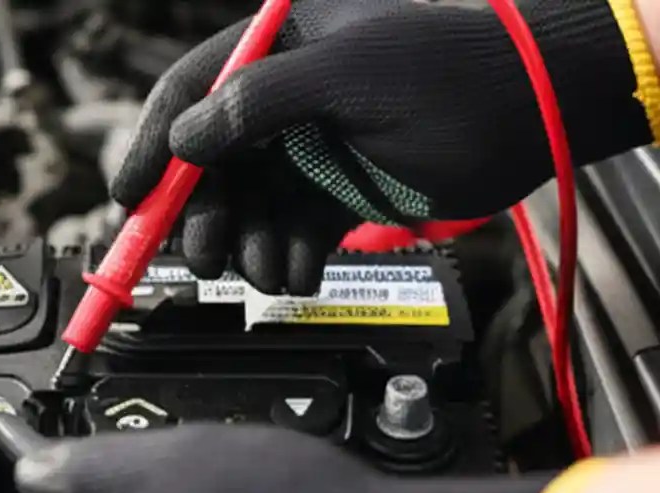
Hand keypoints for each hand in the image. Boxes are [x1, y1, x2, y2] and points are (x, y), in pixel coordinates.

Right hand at [111, 0, 649, 294]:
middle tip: (203, 256)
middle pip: (213, 160)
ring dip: (250, 245)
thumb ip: (255, 103)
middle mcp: (287, 93)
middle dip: (205, 213)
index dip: (153, 146)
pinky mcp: (338, 188)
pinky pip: (292, 228)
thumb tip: (182, 142)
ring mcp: (312, 143)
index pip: (192, 89)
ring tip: (267, 272)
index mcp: (280, 43)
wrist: (537, 117)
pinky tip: (299, 275)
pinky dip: (289, 257)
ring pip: (251, 204)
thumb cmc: (450, 76)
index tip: (129, 200)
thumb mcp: (345, 76)